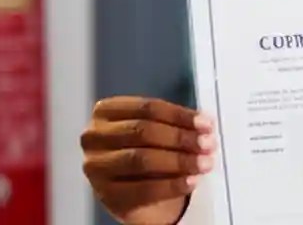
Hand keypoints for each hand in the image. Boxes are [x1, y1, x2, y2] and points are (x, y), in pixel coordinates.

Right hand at [81, 97, 216, 224]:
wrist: (133, 191)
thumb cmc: (146, 151)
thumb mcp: (155, 131)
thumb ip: (175, 125)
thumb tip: (205, 126)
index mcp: (106, 111)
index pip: (147, 108)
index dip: (180, 115)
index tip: (207, 123)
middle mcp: (94, 137)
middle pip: (143, 132)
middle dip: (181, 138)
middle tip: (208, 144)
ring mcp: (96, 167)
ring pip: (141, 159)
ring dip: (179, 161)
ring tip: (205, 163)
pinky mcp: (105, 195)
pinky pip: (143, 189)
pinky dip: (171, 185)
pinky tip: (191, 181)